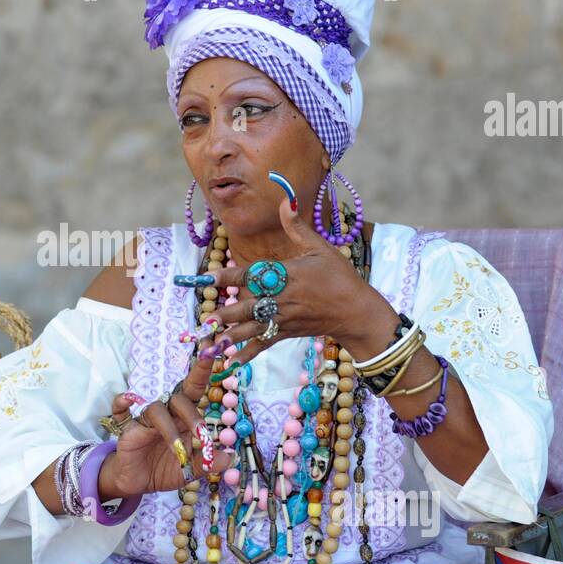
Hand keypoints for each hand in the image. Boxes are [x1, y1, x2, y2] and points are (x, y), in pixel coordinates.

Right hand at [98, 345, 231, 498]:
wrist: (138, 481)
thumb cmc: (165, 468)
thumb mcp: (192, 470)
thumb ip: (209, 463)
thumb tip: (230, 457)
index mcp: (185, 418)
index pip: (197, 390)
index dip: (203, 370)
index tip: (212, 350)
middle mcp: (168, 413)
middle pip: (180, 399)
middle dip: (193, 415)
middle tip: (201, 434)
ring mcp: (147, 419)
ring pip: (158, 409)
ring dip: (170, 431)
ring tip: (179, 453)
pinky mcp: (129, 427)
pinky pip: (121, 409)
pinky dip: (122, 401)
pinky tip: (128, 398)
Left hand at [205, 193, 395, 365]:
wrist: (357, 311)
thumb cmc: (339, 277)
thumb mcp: (321, 248)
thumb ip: (298, 227)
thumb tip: (285, 200)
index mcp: (288, 276)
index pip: (253, 275)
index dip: (229, 276)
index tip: (208, 278)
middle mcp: (283, 299)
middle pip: (249, 307)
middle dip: (226, 314)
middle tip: (205, 319)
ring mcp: (285, 318)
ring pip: (254, 328)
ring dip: (232, 336)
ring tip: (212, 342)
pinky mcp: (288, 332)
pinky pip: (265, 344)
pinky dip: (248, 354)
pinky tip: (231, 362)